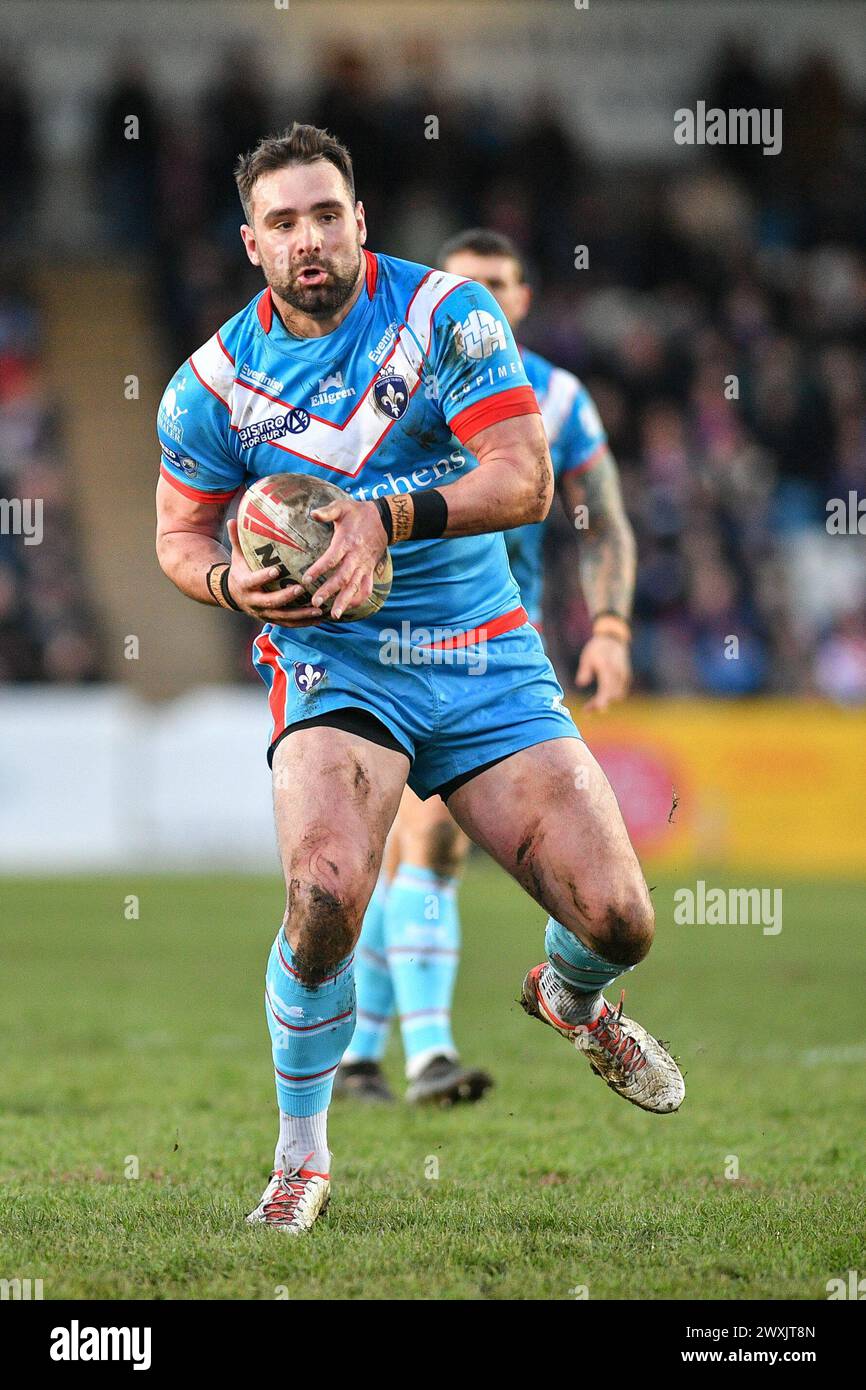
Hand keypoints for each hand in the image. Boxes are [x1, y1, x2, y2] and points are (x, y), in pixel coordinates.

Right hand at [225, 518, 323, 626]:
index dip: (264, 577)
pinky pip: (290, 624)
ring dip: (301, 615)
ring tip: (318, 609)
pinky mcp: (273, 620)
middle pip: (271, 602)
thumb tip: (234, 518)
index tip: (276, 570)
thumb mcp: (237, 556)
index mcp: (245, 585)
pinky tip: (320, 618)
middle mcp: (254, 602)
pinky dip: (305, 623)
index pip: (254, 581)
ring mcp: (264, 614)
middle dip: (286, 597)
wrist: (232, 595)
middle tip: (302, 588)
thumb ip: (237, 539)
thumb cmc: (240, 570)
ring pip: (283, 617)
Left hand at [303, 498, 388, 620]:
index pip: (332, 559)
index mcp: (347, 543)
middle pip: (343, 578)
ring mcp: (364, 566)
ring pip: (355, 587)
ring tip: (334, 615)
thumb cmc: (359, 513)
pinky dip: (358, 600)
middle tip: (315, 602)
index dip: (319, 569)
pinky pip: (366, 589)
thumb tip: (313, 514)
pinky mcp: (369, 571)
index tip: (305, 579)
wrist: (384, 520)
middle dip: (329, 591)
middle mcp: (356, 558)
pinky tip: (347, 609)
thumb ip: (327, 511)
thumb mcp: (343, 507)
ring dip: (345, 602)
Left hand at [575, 634, 631, 711]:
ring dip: (605, 701)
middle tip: (586, 711)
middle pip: (611, 694)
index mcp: (607, 667)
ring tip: (590, 706)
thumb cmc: (597, 648)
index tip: (596, 709)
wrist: (613, 639)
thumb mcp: (587, 657)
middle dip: (600, 704)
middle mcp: (618, 673)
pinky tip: (600, 699)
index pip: (606, 687)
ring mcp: (623, 676)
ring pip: (616, 695)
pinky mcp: (625, 678)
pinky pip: (620, 692)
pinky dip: (611, 697)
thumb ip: (585, 670)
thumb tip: (580, 683)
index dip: (602, 700)